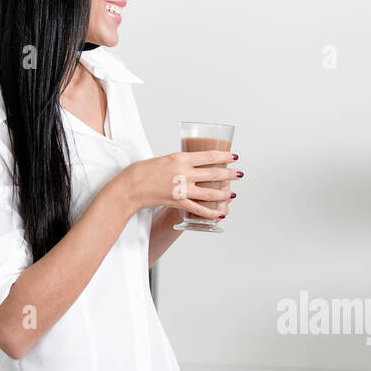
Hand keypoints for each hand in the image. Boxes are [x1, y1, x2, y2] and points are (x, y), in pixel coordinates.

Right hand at [124, 150, 240, 220]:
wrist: (131, 186)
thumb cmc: (145, 171)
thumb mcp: (166, 159)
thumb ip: (182, 162)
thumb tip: (195, 164)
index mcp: (180, 158)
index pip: (209, 156)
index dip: (225, 157)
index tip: (234, 157)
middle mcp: (183, 173)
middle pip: (213, 173)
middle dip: (230, 175)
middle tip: (239, 175)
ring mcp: (181, 189)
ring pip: (209, 193)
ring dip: (224, 194)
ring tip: (232, 194)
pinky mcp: (177, 202)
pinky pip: (198, 209)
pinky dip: (210, 213)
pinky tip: (219, 213)